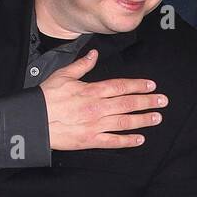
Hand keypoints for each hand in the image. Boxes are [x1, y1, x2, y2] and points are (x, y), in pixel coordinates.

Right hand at [40, 50, 167, 150]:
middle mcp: (97, 107)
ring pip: (124, 122)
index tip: (151, 85)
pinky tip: (140, 139)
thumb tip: (94, 54)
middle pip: (128, 103)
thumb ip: (82, 66)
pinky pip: (113, 141)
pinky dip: (127, 140)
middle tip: (163, 101)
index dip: (138, 86)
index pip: (120, 86)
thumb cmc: (45, 97)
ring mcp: (95, 125)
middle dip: (147, 102)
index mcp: (91, 90)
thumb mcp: (62, 76)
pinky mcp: (90, 140)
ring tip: (157, 118)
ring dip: (143, 120)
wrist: (32, 121)